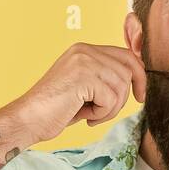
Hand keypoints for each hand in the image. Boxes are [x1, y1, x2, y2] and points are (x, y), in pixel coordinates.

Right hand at [0, 44, 146, 146]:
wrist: (29, 119)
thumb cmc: (56, 109)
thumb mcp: (86, 89)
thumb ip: (106, 79)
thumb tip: (137, 81)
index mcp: (84, 50)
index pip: (126, 55)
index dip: (139, 75)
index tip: (140, 95)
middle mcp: (85, 50)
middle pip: (129, 68)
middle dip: (127, 94)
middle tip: (113, 111)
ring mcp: (83, 61)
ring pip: (121, 86)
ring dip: (111, 108)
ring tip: (91, 115)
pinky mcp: (83, 76)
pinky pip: (110, 99)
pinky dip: (101, 113)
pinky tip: (84, 116)